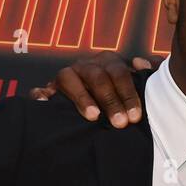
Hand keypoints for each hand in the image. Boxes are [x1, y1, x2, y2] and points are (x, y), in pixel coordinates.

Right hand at [29, 54, 152, 126]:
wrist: (93, 107)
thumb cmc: (120, 98)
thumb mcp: (135, 87)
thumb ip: (144, 76)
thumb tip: (142, 64)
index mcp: (107, 62)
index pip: (119, 73)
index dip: (128, 94)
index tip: (135, 117)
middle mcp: (86, 66)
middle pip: (97, 77)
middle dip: (110, 100)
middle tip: (120, 123)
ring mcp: (66, 76)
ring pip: (69, 78)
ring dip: (82, 97)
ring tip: (93, 116)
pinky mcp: (49, 90)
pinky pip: (41, 90)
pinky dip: (41, 95)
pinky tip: (45, 104)